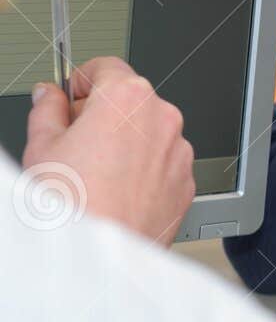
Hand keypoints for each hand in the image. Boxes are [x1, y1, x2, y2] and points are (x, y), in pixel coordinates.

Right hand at [22, 56, 195, 245]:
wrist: (97, 254)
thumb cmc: (71, 203)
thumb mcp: (41, 146)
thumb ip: (47, 110)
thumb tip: (49, 95)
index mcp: (128, 98)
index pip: (108, 66)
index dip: (85, 80)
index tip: (73, 95)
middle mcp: (163, 118)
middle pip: (132, 101)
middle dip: (104, 114)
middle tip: (75, 141)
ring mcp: (180, 151)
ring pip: (150, 133)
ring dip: (128, 142)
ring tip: (95, 173)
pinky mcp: (187, 182)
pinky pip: (164, 164)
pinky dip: (144, 170)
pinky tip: (117, 191)